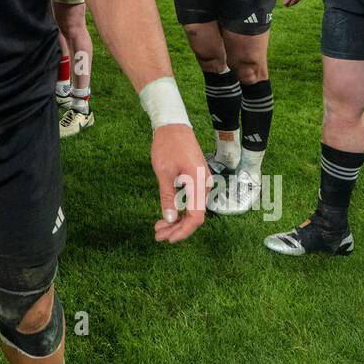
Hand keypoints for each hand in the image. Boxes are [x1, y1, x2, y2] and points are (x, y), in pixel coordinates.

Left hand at [150, 122, 209, 242]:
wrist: (174, 125)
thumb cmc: (168, 145)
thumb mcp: (163, 172)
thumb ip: (168, 197)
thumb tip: (169, 220)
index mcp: (199, 183)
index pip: (196, 217)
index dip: (183, 231)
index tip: (168, 238)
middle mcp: (205, 185)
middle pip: (195, 216)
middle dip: (177, 229)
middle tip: (158, 235)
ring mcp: (203, 182)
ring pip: (193, 210)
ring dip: (177, 221)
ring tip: (159, 229)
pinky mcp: (198, 180)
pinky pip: (192, 201)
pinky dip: (180, 210)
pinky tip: (167, 216)